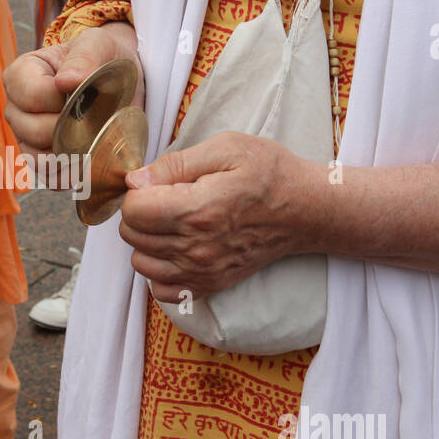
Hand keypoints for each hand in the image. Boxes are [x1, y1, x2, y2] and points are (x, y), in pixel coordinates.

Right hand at [3, 21, 142, 162]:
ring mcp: (26, 138)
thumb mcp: (97, 44)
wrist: (118, 79)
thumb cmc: (102, 57)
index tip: (88, 92)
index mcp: (19, 76)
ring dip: (72, 154)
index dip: (64, 99)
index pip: (32, 97)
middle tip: (97, 117)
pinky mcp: (43, 162)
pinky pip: (50, 179)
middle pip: (32, 131)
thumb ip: (83, 57)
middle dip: (70, 128)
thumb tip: (64, 82)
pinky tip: (91, 160)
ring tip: (96, 138)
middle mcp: (16, 109)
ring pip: (39, 160)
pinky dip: (73, 175)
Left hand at [118, 131, 317, 302]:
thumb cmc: (269, 173)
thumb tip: (135, 181)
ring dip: (147, 241)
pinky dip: (159, 270)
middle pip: (132, 235)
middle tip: (165, 198)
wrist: (305, 210)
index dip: (138, 191)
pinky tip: (175, 249)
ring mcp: (202, 271)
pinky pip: (161, 289)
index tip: (157, 183)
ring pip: (140, 262)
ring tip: (171, 222)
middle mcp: (196, 248)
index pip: (133, 210)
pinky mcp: (210, 285)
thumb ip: (174, 164)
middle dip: (140, 213)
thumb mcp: (225, 148)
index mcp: (198, 210)